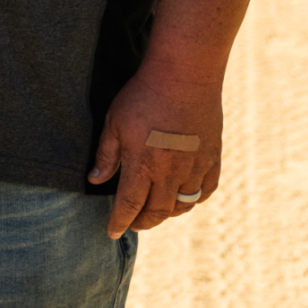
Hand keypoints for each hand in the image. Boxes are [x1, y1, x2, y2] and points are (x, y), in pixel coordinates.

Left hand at [88, 65, 223, 239]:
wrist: (184, 75)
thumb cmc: (143, 95)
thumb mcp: (115, 122)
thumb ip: (106, 154)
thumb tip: (95, 180)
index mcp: (143, 164)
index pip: (129, 205)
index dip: (120, 222)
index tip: (112, 232)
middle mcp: (171, 172)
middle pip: (157, 211)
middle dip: (143, 222)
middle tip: (133, 223)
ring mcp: (195, 166)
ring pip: (182, 204)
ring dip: (168, 213)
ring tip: (156, 210)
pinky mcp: (213, 158)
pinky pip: (206, 190)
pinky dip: (194, 198)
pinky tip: (183, 195)